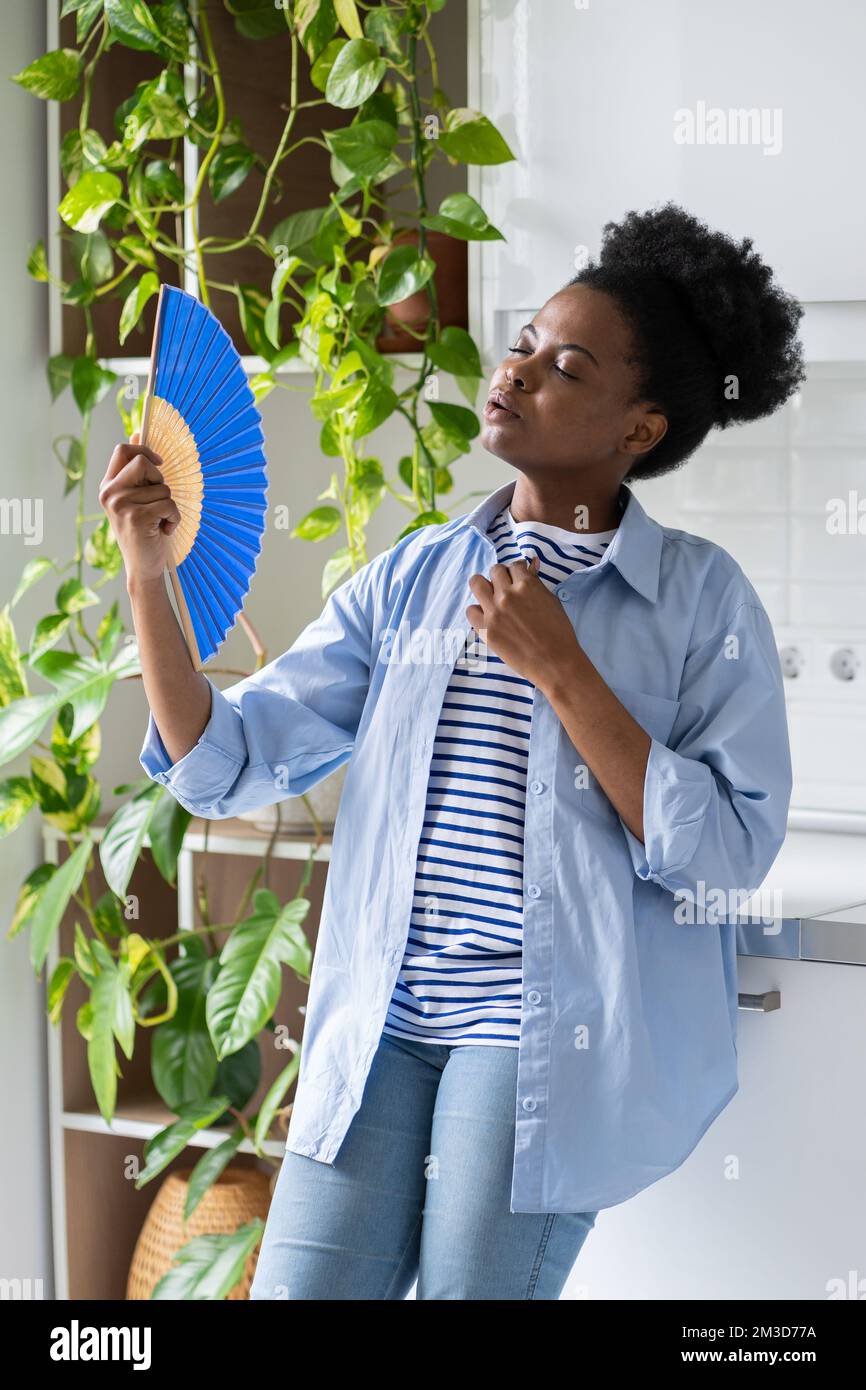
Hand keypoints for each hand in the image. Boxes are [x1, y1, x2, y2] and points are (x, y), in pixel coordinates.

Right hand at [98, 431, 179, 586]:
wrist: (143, 567)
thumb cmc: (144, 531)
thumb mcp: (137, 498)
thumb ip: (135, 470)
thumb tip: (138, 434)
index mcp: (108, 486)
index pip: (122, 450)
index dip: (144, 451)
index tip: (158, 464)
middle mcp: (109, 493)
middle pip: (143, 463)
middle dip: (160, 481)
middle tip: (157, 502)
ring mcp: (121, 505)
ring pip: (162, 488)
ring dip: (170, 506)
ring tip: (159, 522)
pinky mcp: (136, 518)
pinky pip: (169, 504)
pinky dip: (174, 519)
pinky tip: (164, 531)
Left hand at [466, 554, 580, 688]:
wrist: (554, 662)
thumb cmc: (559, 633)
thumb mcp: (551, 601)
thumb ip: (537, 583)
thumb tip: (531, 566)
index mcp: (527, 585)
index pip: (514, 566)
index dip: (517, 572)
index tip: (518, 579)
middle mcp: (507, 594)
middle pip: (495, 571)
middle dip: (501, 577)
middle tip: (506, 588)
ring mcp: (494, 612)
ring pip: (476, 583)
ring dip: (483, 586)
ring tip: (490, 597)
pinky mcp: (485, 629)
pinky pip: (471, 610)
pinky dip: (478, 612)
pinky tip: (487, 617)